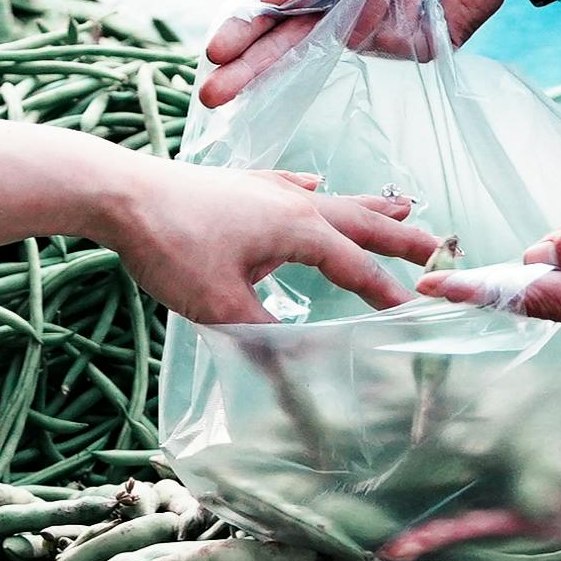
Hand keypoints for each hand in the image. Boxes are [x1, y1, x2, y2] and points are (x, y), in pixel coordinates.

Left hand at [96, 159, 443, 326]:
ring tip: (405, 202)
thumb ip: (266, 342)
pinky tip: (315, 182)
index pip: (356, 267)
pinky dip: (312, 188)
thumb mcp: (220, 307)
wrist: (119, 193)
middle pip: (360, 221)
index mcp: (297, 229)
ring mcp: (266, 187)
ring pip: (332, 197)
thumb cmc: (170, 247)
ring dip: (370, 206)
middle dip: (401, 236)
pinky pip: (290, 183)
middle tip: (441, 243)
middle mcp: (293, 202)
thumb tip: (299, 378)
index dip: (388, 293)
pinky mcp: (239, 183)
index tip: (417, 314)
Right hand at [198, 0, 539, 106]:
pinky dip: (403, 3)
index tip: (214, 53)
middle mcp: (348, 13)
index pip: (275, 14)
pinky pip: (391, 37)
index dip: (244, 34)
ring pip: (347, 36)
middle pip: (292, 51)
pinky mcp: (416, 47)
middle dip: (254, 71)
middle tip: (215, 95)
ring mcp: (381, 34)